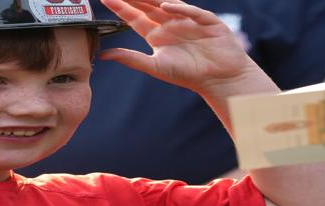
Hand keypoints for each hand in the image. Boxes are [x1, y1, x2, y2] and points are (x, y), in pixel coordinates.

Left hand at [98, 0, 262, 96]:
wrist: (220, 79)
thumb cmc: (189, 75)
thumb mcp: (156, 66)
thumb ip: (131, 59)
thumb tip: (104, 55)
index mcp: (157, 35)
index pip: (134, 17)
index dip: (120, 8)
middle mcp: (170, 24)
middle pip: (148, 5)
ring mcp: (187, 20)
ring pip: (168, 3)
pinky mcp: (206, 21)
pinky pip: (191, 11)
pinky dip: (179, 9)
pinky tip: (165, 7)